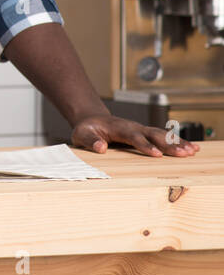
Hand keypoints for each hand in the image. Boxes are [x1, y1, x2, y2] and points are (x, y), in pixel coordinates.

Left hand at [71, 115, 199, 157]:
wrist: (92, 119)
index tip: (157, 154)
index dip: (145, 145)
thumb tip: (100, 147)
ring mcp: (141, 129)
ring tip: (192, 151)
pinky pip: (163, 136)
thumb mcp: (81, 134)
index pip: (134, 137)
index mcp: (118, 128)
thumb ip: (90, 140)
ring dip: (177, 142)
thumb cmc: (87, 129)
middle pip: (153, 135)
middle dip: (168, 144)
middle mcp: (133, 127)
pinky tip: (191, 148)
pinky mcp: (146, 134)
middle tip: (184, 153)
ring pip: (161, 135)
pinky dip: (177, 141)